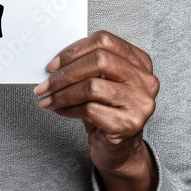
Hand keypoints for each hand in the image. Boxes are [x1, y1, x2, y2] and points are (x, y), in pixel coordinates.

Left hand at [33, 30, 159, 190]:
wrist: (119, 149)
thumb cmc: (107, 111)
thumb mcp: (101, 82)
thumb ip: (86, 66)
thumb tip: (55, 62)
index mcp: (139, 62)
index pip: (104, 41)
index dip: (74, 50)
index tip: (53, 64)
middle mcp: (145, 80)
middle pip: (98, 61)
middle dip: (65, 73)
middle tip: (45, 84)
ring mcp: (140, 102)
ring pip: (92, 86)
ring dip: (62, 93)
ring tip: (47, 99)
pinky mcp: (129, 124)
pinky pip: (90, 110)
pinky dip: (68, 109)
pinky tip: (59, 110)